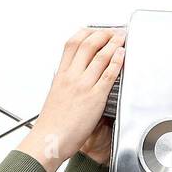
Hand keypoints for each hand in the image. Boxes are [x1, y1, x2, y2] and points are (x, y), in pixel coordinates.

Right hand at [16, 26, 125, 171]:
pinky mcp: (94, 98)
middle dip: (103, 34)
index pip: (72, 44)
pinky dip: (117, 61)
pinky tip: (122, 55)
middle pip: (88, 44)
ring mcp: (83, 86)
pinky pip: (109, 74)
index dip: (85, 32)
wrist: (50, 140)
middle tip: (113, 32)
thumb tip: (70, 75)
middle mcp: (71, 77)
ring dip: (114, 43)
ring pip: (100, 56)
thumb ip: (64, 83)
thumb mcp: (54, 95)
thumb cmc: (51, 125)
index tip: (94, 31)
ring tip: (122, 38)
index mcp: (60, 75)